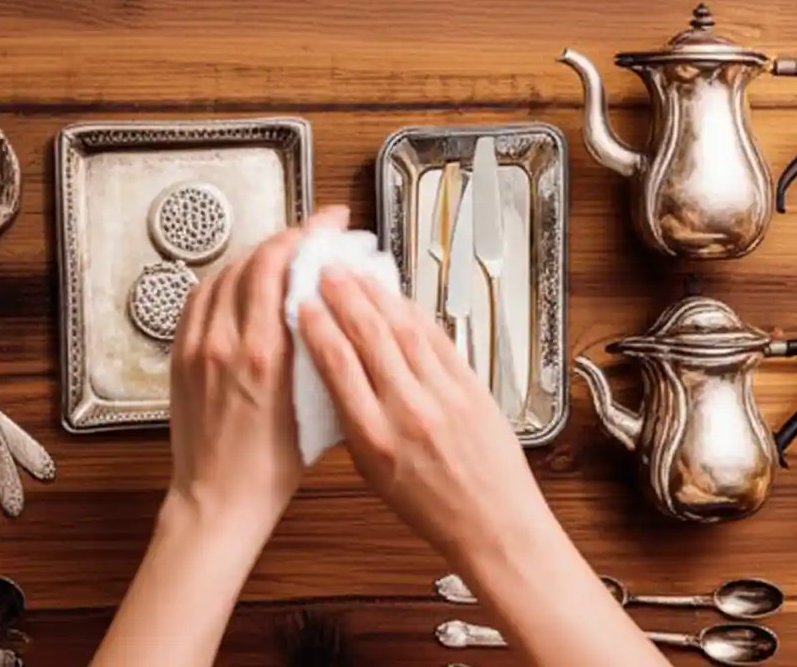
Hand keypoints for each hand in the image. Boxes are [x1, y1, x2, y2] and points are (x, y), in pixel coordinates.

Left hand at [166, 206, 350, 531]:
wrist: (219, 501)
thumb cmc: (269, 470)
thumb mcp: (317, 410)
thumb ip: (325, 354)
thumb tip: (337, 310)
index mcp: (265, 354)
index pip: (281, 265)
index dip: (307, 233)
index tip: (328, 222)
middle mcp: (226, 343)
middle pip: (253, 260)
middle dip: (287, 237)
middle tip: (312, 233)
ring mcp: (197, 347)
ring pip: (224, 274)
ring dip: (254, 256)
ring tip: (280, 254)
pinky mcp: (180, 356)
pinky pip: (199, 299)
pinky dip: (223, 280)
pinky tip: (240, 282)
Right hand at [296, 266, 547, 558]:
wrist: (493, 524)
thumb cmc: (433, 508)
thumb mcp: (372, 474)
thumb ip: (353, 422)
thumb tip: (336, 378)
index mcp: (375, 438)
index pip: (338, 365)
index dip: (317, 326)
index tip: (302, 305)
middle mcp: (409, 411)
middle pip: (369, 336)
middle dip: (344, 297)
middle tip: (326, 271)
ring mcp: (444, 395)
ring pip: (403, 329)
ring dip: (376, 295)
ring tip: (356, 275)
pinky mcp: (472, 386)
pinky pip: (438, 338)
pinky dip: (414, 313)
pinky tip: (399, 299)